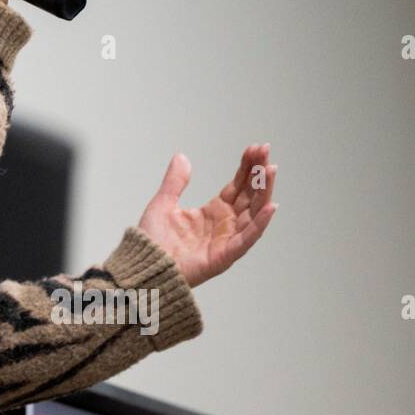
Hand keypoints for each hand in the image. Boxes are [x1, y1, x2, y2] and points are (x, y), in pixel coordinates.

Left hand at [137, 144, 278, 287]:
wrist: (144, 266)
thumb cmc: (152, 243)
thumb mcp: (163, 203)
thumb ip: (175, 182)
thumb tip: (182, 157)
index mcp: (212, 213)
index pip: (237, 186)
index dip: (246, 168)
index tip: (255, 148)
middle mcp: (224, 225)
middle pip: (249, 196)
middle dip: (258, 173)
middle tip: (266, 151)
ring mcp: (227, 240)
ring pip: (253, 213)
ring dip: (264, 192)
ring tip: (270, 170)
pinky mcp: (224, 255)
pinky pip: (247, 238)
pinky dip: (260, 223)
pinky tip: (270, 206)